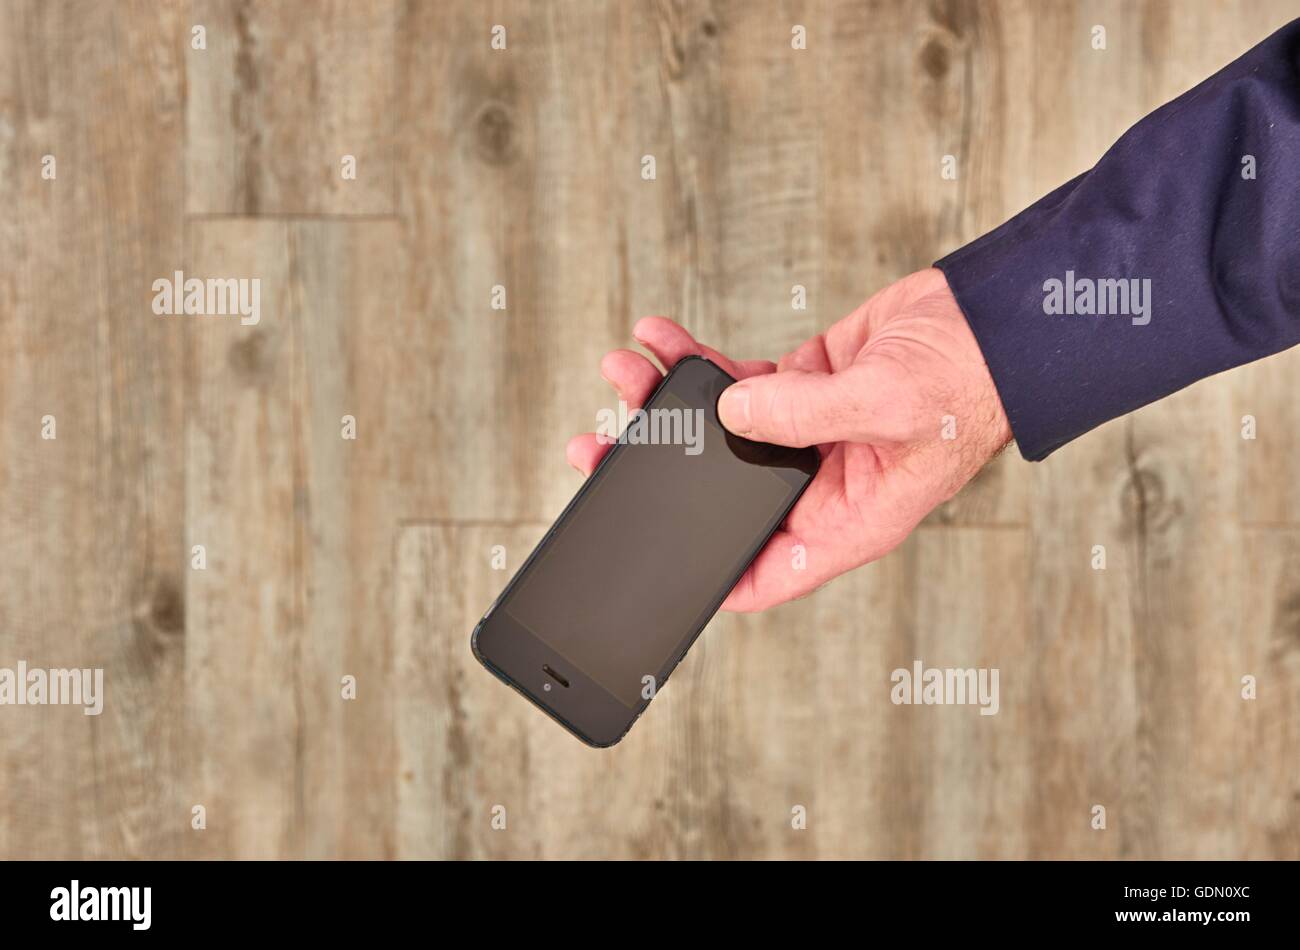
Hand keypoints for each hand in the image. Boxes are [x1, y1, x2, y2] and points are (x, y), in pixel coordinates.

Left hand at [567, 268, 1011, 611]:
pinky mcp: (800, 386)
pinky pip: (733, 382)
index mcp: (842, 522)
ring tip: (622, 372)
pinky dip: (694, 362)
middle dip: (657, 471)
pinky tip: (659, 339)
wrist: (994, 320)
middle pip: (718, 495)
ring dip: (665, 404)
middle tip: (596, 451)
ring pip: (715, 432)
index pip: (762, 572)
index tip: (648, 566)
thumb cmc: (966, 385)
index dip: (706, 579)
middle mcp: (816, 486)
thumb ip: (802, 415)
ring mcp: (803, 434)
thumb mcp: (885, 406)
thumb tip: (726, 413)